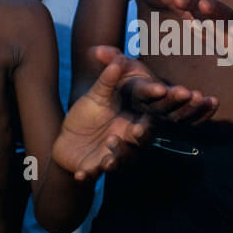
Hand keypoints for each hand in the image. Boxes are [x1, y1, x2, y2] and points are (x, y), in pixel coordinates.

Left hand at [54, 48, 156, 180]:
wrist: (69, 139)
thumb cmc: (90, 114)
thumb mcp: (97, 94)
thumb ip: (106, 79)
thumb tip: (114, 57)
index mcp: (133, 123)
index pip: (151, 119)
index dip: (156, 117)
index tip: (163, 110)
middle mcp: (127, 142)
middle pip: (141, 142)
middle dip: (141, 137)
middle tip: (138, 131)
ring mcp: (111, 156)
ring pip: (121, 160)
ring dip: (117, 155)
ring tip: (109, 145)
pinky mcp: (92, 168)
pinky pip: (92, 174)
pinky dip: (86, 175)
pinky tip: (79, 175)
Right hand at [89, 39, 218, 124]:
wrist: (137, 96)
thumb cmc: (126, 77)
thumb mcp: (118, 65)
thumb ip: (110, 59)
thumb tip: (96, 50)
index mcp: (135, 96)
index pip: (142, 95)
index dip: (150, 92)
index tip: (161, 88)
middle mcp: (149, 111)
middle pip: (162, 109)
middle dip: (175, 102)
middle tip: (188, 93)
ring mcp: (165, 118)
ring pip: (178, 118)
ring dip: (191, 109)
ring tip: (203, 98)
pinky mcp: (179, 120)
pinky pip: (192, 121)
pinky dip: (203, 113)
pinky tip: (214, 102)